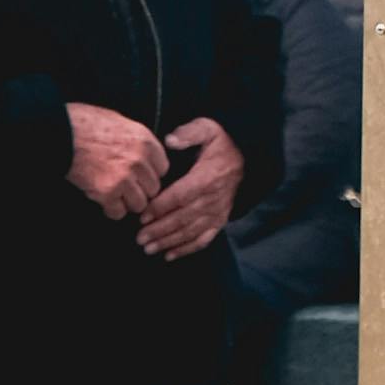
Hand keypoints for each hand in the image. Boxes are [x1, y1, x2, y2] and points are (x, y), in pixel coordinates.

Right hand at [62, 101, 167, 222]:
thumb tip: (146, 156)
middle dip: (140, 189)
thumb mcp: (119, 122)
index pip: (163, 168)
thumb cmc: (85, 123)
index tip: (140, 176)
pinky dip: (110, 209)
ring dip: (127, 202)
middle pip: (153, 189)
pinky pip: (118, 212)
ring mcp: (124, 178)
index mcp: (144, 140)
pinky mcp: (107, 193)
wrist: (59, 132)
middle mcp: (138, 160)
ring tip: (114, 194)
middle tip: (125, 187)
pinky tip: (103, 200)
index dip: (150, 174)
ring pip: (139, 204)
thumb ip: (137, 141)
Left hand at [136, 114, 241, 257]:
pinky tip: (169, 255)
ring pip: (190, 232)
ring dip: (169, 242)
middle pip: (183, 218)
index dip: (161, 207)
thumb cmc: (220, 143)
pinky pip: (203, 239)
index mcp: (207, 178)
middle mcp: (213, 199)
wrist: (246, 157)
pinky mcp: (219, 220)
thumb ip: (188, 133)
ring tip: (148, 248)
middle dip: (159, 230)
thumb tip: (170, 140)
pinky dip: (186, 249)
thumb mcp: (207, 129)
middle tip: (139, 238)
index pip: (180, 195)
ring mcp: (217, 212)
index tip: (142, 215)